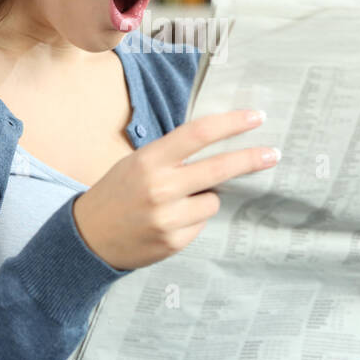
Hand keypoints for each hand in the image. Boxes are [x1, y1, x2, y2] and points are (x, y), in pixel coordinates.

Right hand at [72, 109, 279, 270]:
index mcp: (149, 160)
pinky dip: (192, 219)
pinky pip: (201, 222)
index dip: (231, 124)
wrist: (86, 238)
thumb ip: (172, 157)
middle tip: (273, 154)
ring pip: (213, 200)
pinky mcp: (174, 241)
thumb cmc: (116, 194)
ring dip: (205, 198)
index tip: (256, 118)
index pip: (198, 134)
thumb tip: (219, 148)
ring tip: (175, 204)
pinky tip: (168, 222)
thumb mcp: (136, 164)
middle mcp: (160, 187)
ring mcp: (168, 217)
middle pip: (219, 168)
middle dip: (251, 159)